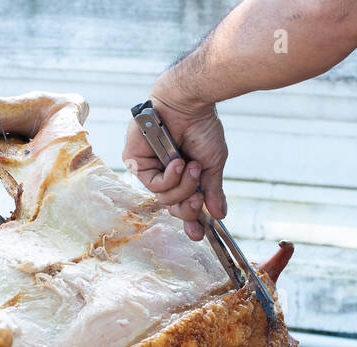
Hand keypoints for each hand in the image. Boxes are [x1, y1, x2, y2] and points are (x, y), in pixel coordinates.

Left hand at [122, 89, 227, 241]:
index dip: (191, 220)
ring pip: (163, 198)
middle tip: (199, 196)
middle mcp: (163, 173)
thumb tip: (220, 215)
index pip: (183, 204)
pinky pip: (153, 185)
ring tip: (190, 165)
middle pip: (172, 207)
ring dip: (182, 186)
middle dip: (188, 206)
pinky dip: (169, 177)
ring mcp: (149, 168)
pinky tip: (177, 162)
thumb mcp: (212, 164)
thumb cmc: (201, 127)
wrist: (190, 103)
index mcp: (181, 174)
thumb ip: (212, 190)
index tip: (200, 234)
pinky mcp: (135, 162)